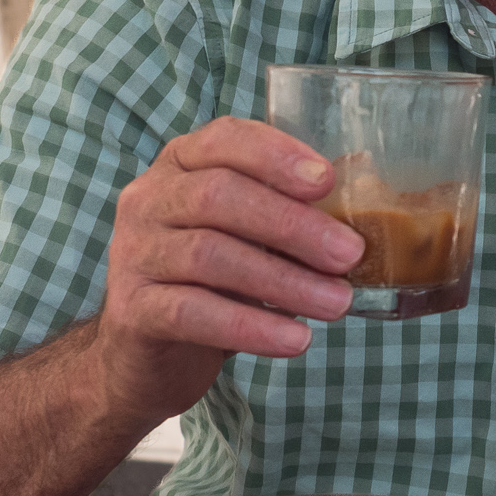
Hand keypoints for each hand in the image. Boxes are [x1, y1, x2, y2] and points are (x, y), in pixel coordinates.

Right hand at [93, 117, 363, 428]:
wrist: (142, 355)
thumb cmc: (209, 281)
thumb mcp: (247, 235)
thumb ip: (290, 207)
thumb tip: (363, 181)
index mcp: (180, 165)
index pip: (223, 139)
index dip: (275, 155)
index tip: (327, 180)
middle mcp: (149, 199)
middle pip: (218, 196)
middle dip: (291, 224)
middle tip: (349, 255)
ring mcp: (134, 253)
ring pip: (209, 255)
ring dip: (283, 280)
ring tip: (336, 304)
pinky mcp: (132, 309)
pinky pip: (192, 312)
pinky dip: (250, 327)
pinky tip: (294, 340)